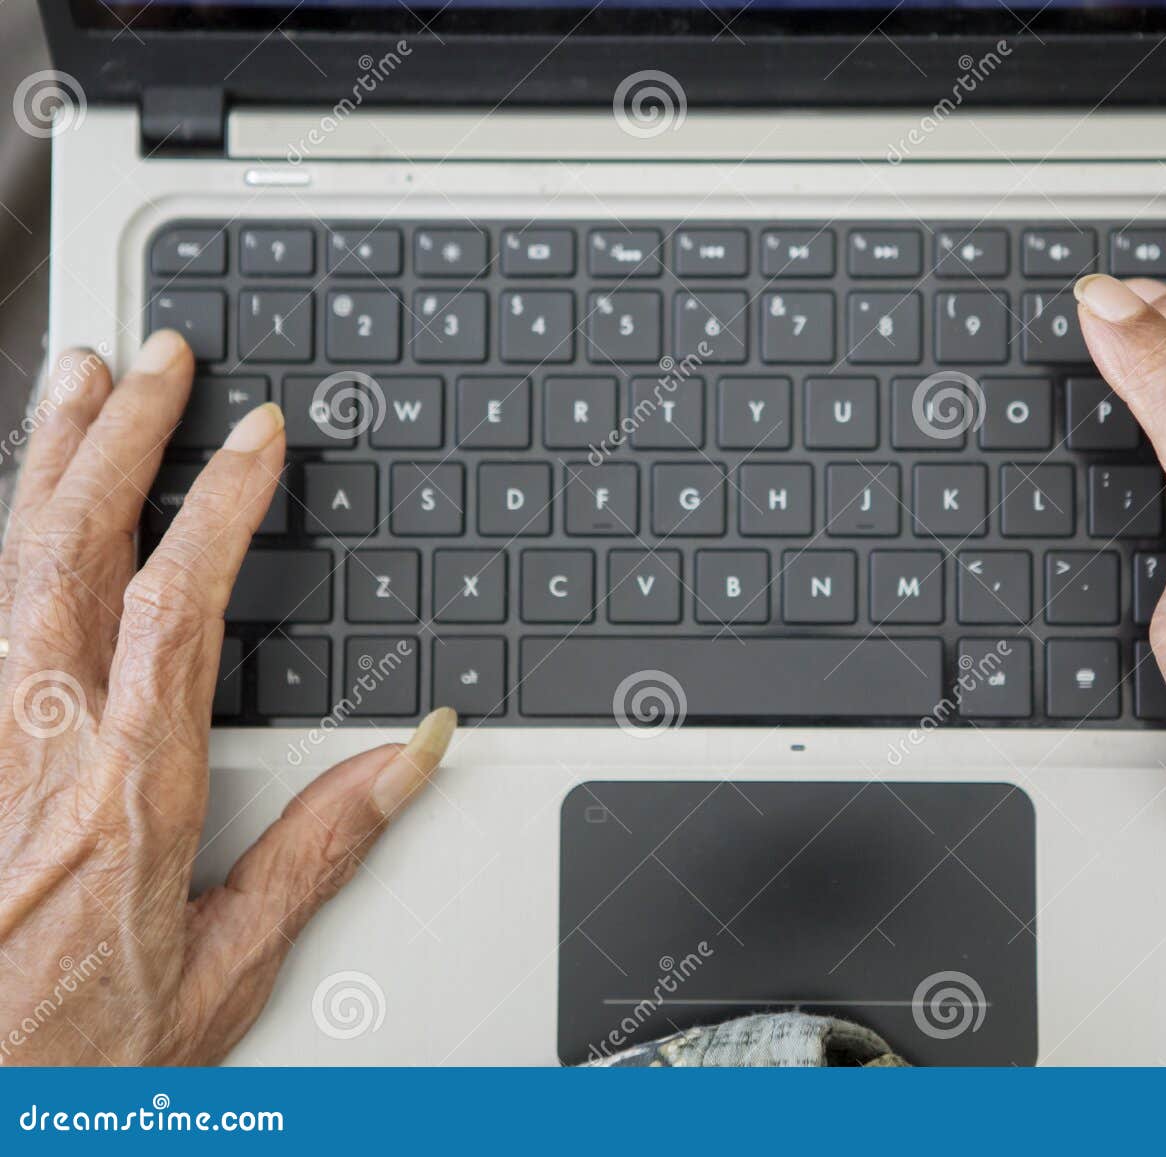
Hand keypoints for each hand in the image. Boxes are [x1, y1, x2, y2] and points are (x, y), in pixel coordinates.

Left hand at [0, 331, 455, 1064]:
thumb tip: (411, 755)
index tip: (253, 435)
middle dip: (120, 437)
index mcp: (132, 789)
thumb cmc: (73, 1047)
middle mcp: (38, 744)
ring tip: (81, 386)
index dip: (219, 502)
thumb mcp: (229, 967)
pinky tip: (13, 511)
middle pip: (74, 547)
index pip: (178, 602)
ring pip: (3, 562)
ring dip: (46, 462)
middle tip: (158, 361)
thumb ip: (324, 847)